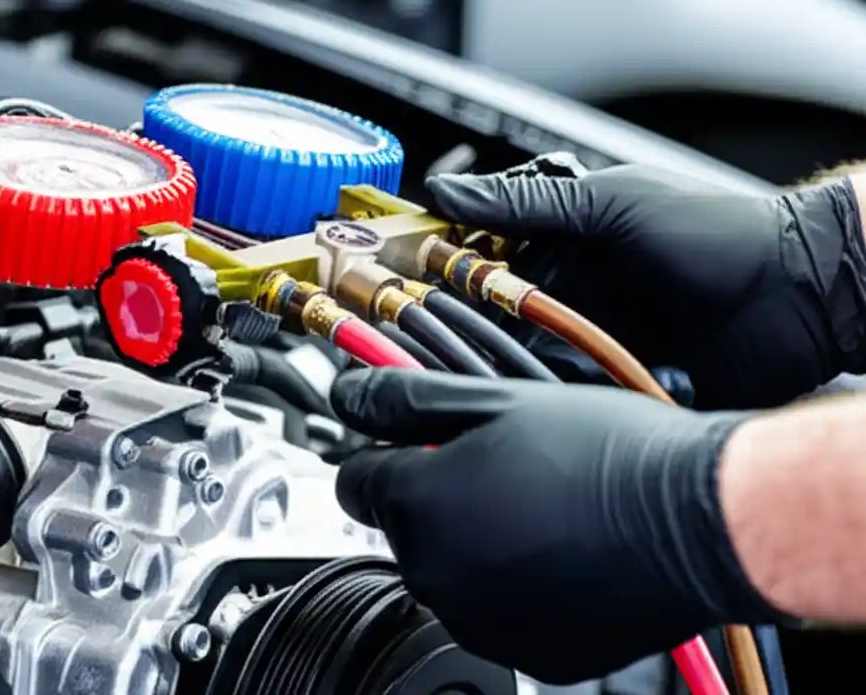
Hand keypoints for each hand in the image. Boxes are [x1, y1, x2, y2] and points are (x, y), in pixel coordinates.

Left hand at [331, 368, 785, 683]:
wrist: (699, 519)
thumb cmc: (607, 455)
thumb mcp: (496, 400)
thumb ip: (405, 398)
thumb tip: (347, 393)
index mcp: (419, 505)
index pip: (356, 483)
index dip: (389, 456)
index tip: (422, 448)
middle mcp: (436, 574)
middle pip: (406, 530)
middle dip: (440, 501)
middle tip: (506, 471)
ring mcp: (480, 621)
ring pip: (452, 574)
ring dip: (479, 546)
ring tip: (544, 509)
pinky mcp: (528, 653)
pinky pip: (500, 615)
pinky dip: (520, 589)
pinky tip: (563, 553)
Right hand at [428, 165, 865, 408]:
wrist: (802, 294)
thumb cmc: (719, 234)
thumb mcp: (613, 205)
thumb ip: (528, 204)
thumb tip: (445, 189)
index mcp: (566, 245)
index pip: (484, 262)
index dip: (447, 276)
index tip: (413, 289)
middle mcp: (575, 294)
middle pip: (499, 322)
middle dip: (476, 336)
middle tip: (452, 346)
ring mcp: (599, 340)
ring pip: (532, 366)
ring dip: (525, 371)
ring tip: (516, 374)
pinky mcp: (624, 383)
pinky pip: (576, 400)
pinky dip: (570, 400)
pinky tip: (569, 395)